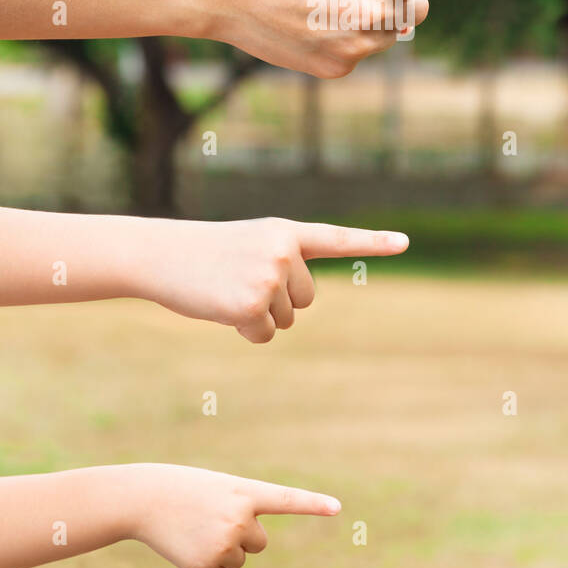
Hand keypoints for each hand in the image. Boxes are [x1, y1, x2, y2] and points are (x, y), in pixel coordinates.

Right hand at [130, 465, 340, 567]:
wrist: (146, 498)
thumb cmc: (187, 489)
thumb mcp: (221, 489)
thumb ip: (245, 509)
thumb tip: (249, 547)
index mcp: (245, 491)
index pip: (286, 500)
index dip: (313, 505)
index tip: (337, 508)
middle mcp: (239, 518)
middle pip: (259, 543)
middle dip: (241, 534)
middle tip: (212, 517)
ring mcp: (223, 544)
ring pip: (240, 559)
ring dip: (222, 548)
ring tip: (197, 528)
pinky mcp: (206, 567)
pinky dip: (205, 564)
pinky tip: (188, 545)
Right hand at [131, 215, 407, 341]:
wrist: (161, 254)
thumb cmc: (204, 254)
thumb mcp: (250, 247)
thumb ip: (282, 264)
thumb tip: (295, 305)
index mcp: (286, 232)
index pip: (337, 238)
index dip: (373, 242)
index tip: (405, 243)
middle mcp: (284, 251)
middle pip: (305, 300)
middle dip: (277, 301)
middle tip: (239, 281)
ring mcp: (269, 277)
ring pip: (286, 319)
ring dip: (258, 315)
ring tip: (226, 290)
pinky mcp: (252, 305)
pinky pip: (265, 334)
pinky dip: (244, 330)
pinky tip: (221, 307)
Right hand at [195, 0, 559, 76]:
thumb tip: (413, 19)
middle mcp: (372, 8)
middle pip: (419, 11)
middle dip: (402, 0)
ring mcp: (355, 46)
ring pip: (390, 37)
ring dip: (369, 22)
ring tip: (320, 7)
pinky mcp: (338, 71)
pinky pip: (362, 57)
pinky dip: (343, 44)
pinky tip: (308, 31)